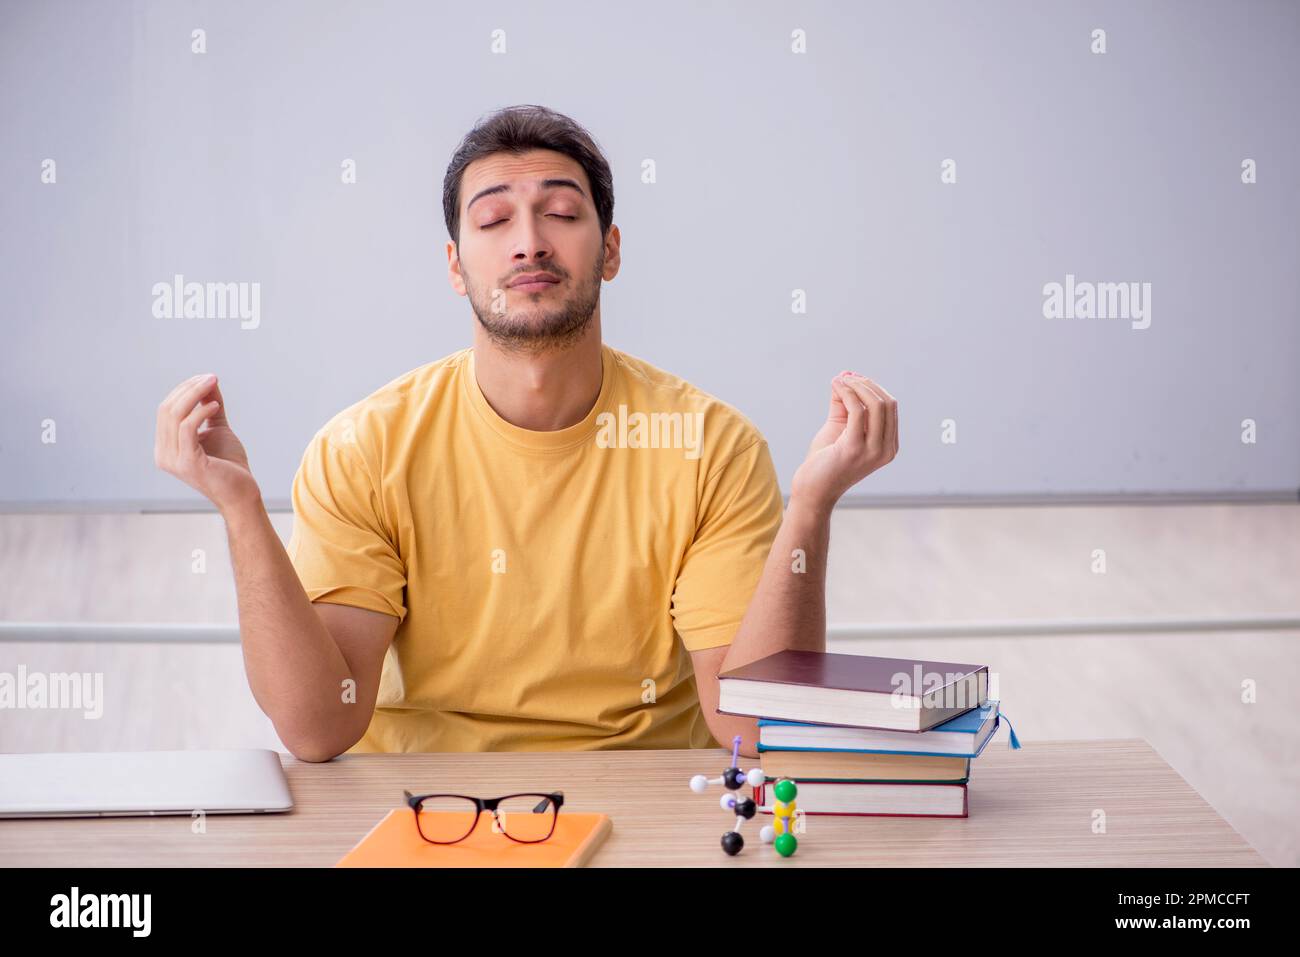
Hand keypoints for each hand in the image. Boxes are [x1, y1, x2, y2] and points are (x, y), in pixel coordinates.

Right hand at [154, 373, 260, 512]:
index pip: (166, 410)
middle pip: (167, 410)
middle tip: (211, 377)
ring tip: (213, 385)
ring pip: (174, 415)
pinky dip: (200, 412)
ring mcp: (173, 460)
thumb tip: (208, 380)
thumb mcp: (217, 428)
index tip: (206, 377)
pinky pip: (187, 428)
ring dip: (195, 394)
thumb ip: (210, 406)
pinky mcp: (188, 463)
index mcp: (166, 446)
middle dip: (189, 388)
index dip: (183, 390)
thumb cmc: (230, 464)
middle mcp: (163, 454)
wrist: (242, 493)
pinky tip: (215, 406)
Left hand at [790, 371, 898, 513]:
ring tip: (839, 381)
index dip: (873, 387)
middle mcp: (886, 449)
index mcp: (888, 445)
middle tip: (845, 378)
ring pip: (876, 404)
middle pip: (887, 403)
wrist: (813, 490)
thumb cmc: (825, 461)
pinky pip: (857, 410)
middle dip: (867, 384)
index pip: (890, 407)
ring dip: (856, 386)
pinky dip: (847, 393)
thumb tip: (846, 375)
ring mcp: (873, 450)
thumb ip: (844, 403)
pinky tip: (836, 386)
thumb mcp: (839, 427)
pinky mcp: (854, 448)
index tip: (852, 378)